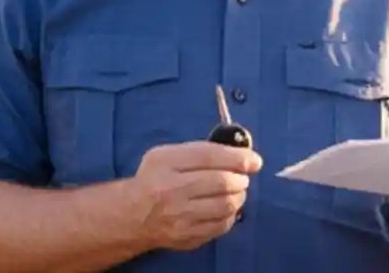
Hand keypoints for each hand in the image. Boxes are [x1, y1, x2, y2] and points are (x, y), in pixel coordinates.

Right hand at [128, 141, 262, 251]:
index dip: (237, 157)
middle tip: (242, 177)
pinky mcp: (188, 237)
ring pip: (226, 205)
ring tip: (235, 191)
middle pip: (222, 182)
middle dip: (241, 178)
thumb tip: (240, 154)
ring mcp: (180, 217)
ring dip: (239, 196)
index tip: (255, 160)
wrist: (133, 215)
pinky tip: (225, 207)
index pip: (209, 156)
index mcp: (166, 162)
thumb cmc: (155, 178)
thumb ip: (199, 151)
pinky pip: (222, 225)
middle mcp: (172, 190)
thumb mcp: (167, 155)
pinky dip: (230, 214)